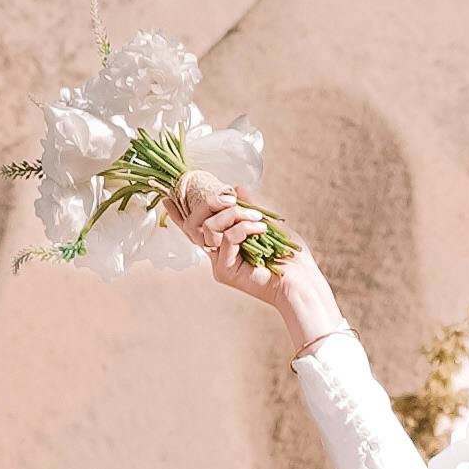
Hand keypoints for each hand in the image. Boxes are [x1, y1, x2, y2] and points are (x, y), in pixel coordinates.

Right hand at [170, 172, 345, 351]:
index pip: (195, 226)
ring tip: (258, 219)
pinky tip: (261, 229)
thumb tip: (233, 187)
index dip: (179, 213)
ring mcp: (219, 263)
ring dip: (234, 214)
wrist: (300, 280)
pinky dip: (245, 227)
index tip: (167, 197)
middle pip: (194, 223)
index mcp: (224, 242)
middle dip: (211, 203)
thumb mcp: (267, 219)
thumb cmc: (288, 254)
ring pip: (208, 227)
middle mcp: (217, 253)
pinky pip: (227, 238)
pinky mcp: (225, 271)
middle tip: (232, 199)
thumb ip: (248, 203)